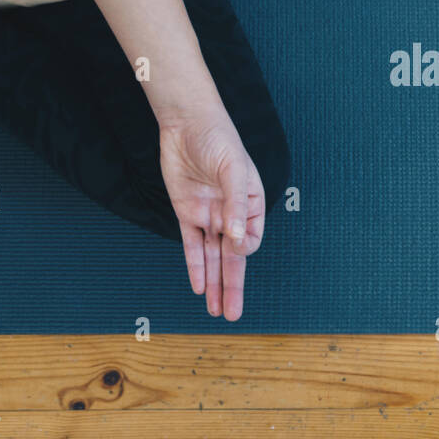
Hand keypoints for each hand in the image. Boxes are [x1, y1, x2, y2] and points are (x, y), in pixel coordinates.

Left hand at [158, 108, 265, 319]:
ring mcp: (209, 216)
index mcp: (251, 204)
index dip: (242, 248)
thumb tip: (237, 238)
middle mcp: (231, 215)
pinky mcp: (187, 214)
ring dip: (214, 285)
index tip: (234, 243)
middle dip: (232, 287)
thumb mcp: (232, 169)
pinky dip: (195, 267)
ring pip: (213, 258)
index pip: (250, 239)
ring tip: (216, 311)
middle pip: (233, 258)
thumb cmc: (219, 139)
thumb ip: (235, 205)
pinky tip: (198, 288)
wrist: (187, 124)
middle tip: (232, 315)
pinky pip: (192, 246)